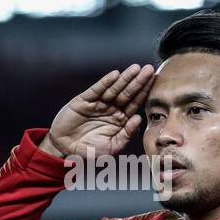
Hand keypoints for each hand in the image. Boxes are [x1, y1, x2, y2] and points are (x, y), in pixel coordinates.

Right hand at [40, 63, 154, 158]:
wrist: (64, 150)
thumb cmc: (89, 151)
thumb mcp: (111, 148)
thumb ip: (126, 135)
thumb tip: (138, 118)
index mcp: (120, 119)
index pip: (135, 103)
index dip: (144, 92)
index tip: (154, 82)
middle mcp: (111, 109)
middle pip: (127, 93)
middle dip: (138, 81)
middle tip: (149, 70)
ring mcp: (98, 104)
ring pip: (114, 89)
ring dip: (125, 78)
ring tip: (136, 68)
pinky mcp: (84, 101)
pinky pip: (96, 90)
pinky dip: (105, 82)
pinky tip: (115, 75)